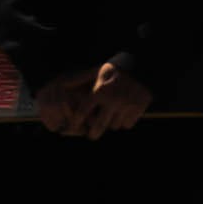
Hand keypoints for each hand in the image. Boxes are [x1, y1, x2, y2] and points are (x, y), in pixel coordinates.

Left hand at [36, 61, 151, 139]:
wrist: (141, 67)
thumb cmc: (113, 70)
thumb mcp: (95, 72)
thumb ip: (80, 80)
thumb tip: (61, 84)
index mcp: (98, 92)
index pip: (82, 113)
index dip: (76, 122)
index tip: (75, 127)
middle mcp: (111, 100)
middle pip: (98, 126)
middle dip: (93, 133)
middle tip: (91, 135)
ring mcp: (126, 105)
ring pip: (114, 126)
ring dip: (111, 124)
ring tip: (110, 117)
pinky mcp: (138, 109)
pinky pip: (127, 125)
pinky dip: (124, 121)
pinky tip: (123, 114)